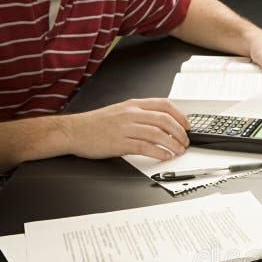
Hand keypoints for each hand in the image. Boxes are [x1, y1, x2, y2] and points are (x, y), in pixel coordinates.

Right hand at [64, 98, 190, 160]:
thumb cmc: (96, 124)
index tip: (187, 125)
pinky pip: (145, 147)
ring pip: (158, 134)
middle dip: (180, 132)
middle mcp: (131, 114)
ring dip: (173, 144)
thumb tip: (162, 123)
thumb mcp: (120, 112)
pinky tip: (165, 156)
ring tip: (179, 151)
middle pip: (165, 120)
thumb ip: (140, 115)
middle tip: (186, 141)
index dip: (180, 115)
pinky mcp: (120, 143)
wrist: (73, 131)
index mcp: (133, 105)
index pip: (164, 105)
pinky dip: (159, 152)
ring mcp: (125, 128)